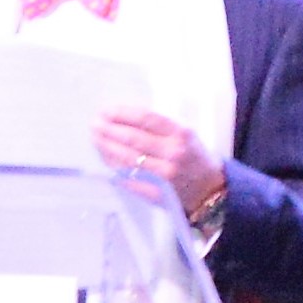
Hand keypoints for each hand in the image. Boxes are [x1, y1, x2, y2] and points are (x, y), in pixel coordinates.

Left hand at [90, 105, 222, 220]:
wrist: (208, 188)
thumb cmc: (193, 155)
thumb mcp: (186, 133)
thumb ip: (161, 125)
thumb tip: (124, 117)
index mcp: (181, 133)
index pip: (146, 119)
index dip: (123, 113)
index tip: (106, 110)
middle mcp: (173, 153)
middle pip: (133, 138)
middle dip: (109, 129)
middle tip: (94, 123)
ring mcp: (164, 174)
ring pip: (127, 158)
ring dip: (107, 147)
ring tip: (95, 138)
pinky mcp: (155, 192)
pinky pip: (128, 177)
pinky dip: (114, 167)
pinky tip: (105, 158)